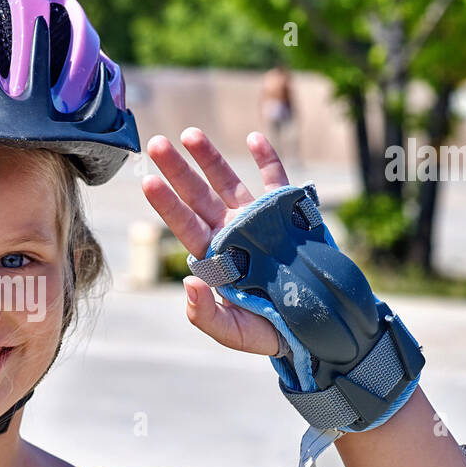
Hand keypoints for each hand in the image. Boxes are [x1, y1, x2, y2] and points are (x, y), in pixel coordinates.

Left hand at [141, 128, 291, 356]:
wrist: (317, 328)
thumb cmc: (269, 332)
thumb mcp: (233, 332)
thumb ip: (206, 314)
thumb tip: (188, 282)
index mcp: (215, 259)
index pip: (185, 226)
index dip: (167, 204)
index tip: (148, 181)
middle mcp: (231, 235)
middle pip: (199, 197)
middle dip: (179, 171)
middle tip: (157, 144)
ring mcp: (258, 222)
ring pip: (229, 183)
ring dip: (211, 159)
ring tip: (190, 134)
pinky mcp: (289, 215)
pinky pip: (276, 181)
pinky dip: (267, 159)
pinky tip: (254, 137)